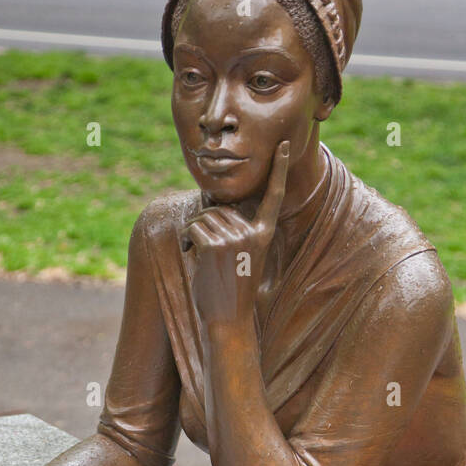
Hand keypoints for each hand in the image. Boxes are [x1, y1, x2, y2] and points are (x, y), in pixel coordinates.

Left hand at [180, 140, 289, 330]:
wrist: (228, 321)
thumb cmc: (231, 289)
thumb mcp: (239, 255)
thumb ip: (232, 229)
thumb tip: (210, 200)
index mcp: (263, 234)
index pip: (273, 196)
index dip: (277, 169)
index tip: (281, 145)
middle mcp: (252, 233)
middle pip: (220, 207)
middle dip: (204, 221)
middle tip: (199, 245)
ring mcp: (234, 239)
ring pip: (203, 216)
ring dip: (192, 231)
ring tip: (194, 252)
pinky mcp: (214, 245)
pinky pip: (192, 227)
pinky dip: (184, 238)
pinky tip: (188, 253)